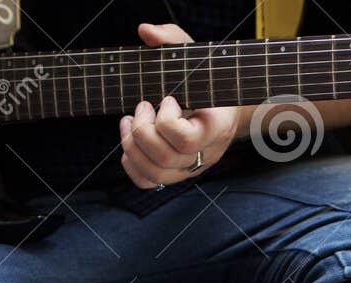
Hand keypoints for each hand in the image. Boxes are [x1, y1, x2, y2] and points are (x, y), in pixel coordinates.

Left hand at [119, 23, 240, 188]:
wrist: (222, 105)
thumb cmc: (205, 79)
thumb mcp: (193, 54)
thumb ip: (172, 39)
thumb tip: (146, 32)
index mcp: (217, 127)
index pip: (187, 141)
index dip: (166, 121)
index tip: (167, 98)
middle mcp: (206, 153)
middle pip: (166, 158)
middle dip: (143, 130)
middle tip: (142, 106)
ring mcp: (190, 166)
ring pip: (156, 173)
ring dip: (132, 146)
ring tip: (130, 121)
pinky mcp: (176, 172)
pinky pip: (149, 182)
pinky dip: (131, 166)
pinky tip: (128, 142)